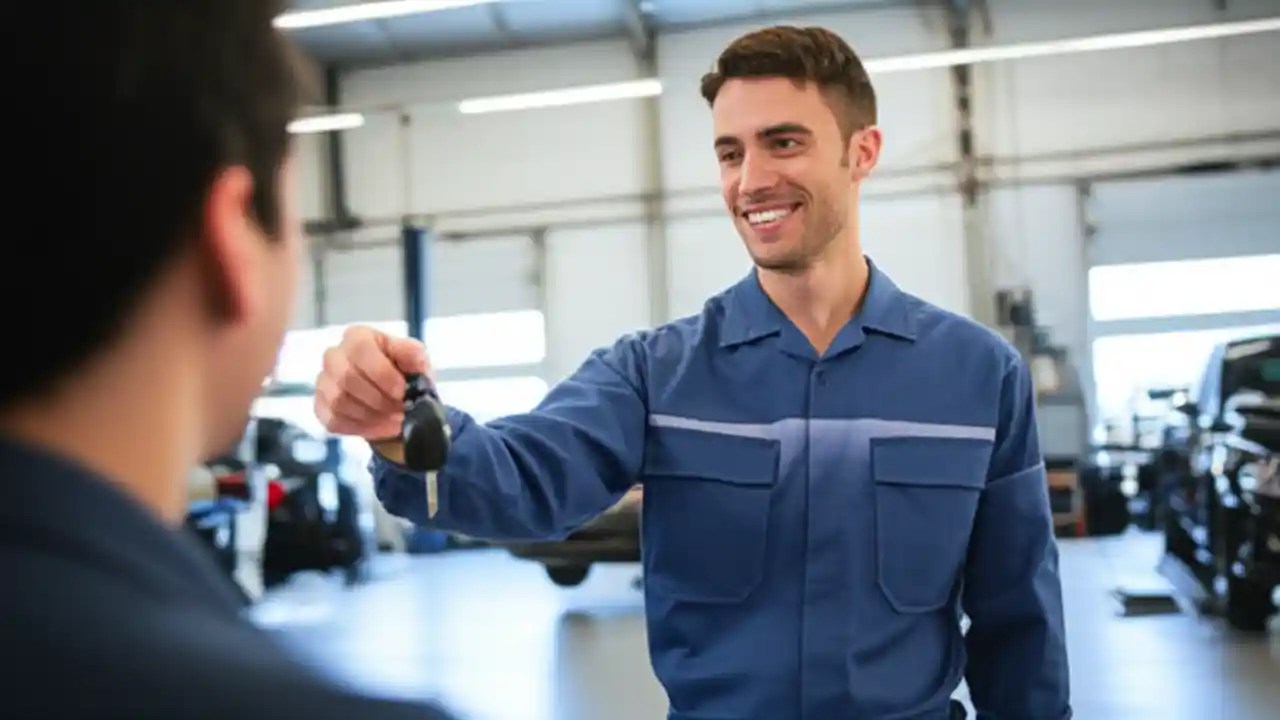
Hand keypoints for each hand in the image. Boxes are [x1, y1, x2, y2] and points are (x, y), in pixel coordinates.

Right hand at [314, 325, 431, 440]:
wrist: (391, 395)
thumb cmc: (401, 371)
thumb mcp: (414, 359)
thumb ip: (414, 355)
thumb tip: (415, 357)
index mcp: (357, 337)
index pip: (360, 349)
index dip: (382, 373)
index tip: (402, 391)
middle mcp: (334, 356)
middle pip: (347, 377)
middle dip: (379, 399)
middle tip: (401, 409)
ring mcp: (324, 382)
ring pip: (339, 402)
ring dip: (372, 415)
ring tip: (394, 419)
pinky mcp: (321, 407)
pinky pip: (334, 421)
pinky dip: (361, 427)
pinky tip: (380, 425)